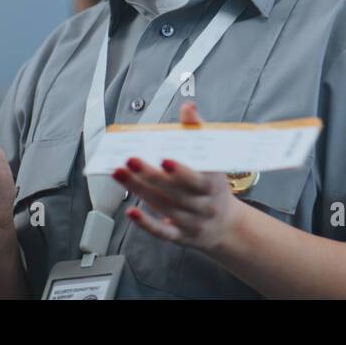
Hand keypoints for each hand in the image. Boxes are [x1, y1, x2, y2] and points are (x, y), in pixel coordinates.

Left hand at [113, 101, 246, 252]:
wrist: (226, 225)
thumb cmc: (215, 186)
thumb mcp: (216, 159)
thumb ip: (199, 132)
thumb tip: (188, 108)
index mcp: (214, 185)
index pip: (199, 179)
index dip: (182, 171)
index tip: (165, 158)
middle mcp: (203, 205)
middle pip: (175, 192)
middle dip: (150, 176)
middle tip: (130, 160)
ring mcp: (191, 222)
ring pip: (163, 207)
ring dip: (139, 189)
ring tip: (119, 173)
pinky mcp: (179, 236)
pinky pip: (162, 232)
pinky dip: (145, 223)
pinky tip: (130, 211)